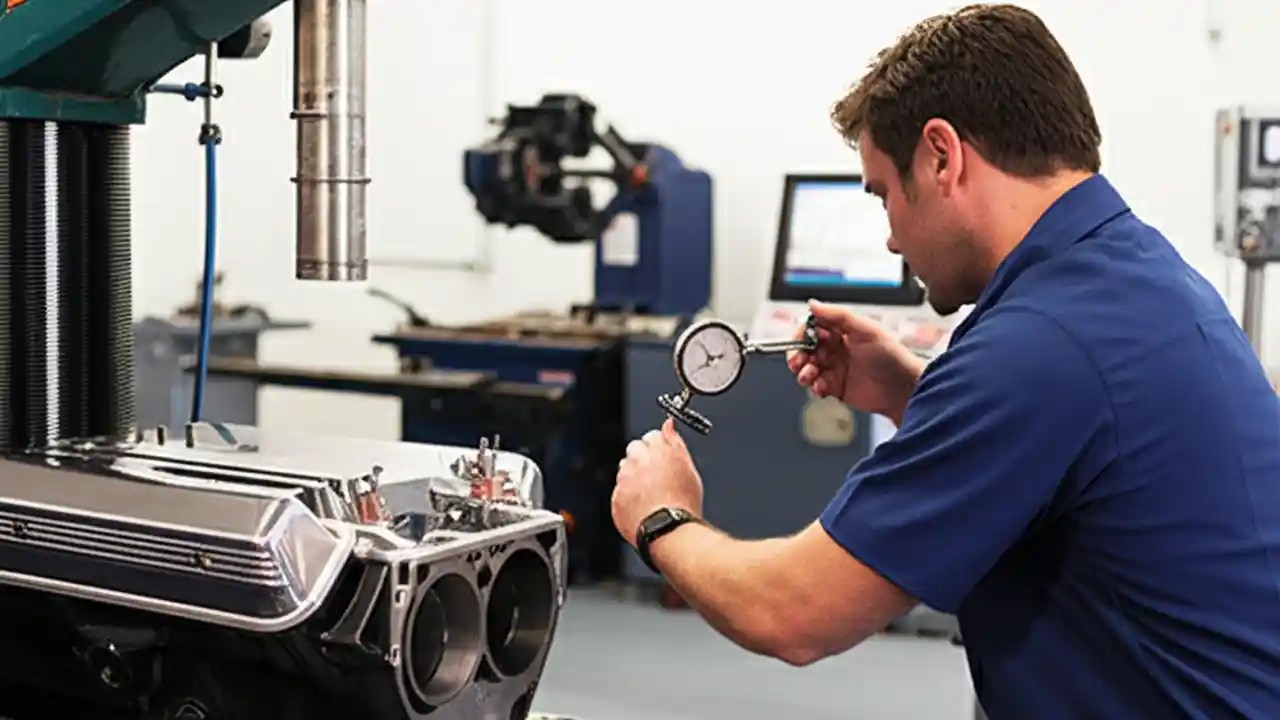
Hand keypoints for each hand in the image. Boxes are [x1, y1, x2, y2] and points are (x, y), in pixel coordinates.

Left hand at [612, 418, 703, 546]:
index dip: (658, 447)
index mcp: (658, 450)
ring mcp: (624, 480)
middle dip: (643, 458)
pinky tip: (643, 507)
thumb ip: (675, 443)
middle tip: (656, 476)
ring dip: (634, 478)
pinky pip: (619, 492)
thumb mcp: (689, 470)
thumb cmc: (682, 504)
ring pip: (625, 470)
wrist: (667, 531)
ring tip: (652, 495)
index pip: (652, 436)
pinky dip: (628, 497)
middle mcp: (638, 461)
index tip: (662, 457)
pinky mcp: (616, 498)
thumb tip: (668, 425)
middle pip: (635, 450)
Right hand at [786, 299, 925, 423]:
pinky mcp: (836, 387)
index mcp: (842, 331)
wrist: (903, 389)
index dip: (802, 333)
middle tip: (798, 361)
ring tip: (808, 376)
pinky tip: (821, 388)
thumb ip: (838, 316)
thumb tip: (812, 303)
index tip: (800, 339)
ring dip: (803, 372)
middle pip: (805, 348)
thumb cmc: (891, 357)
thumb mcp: (866, 330)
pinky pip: (816, 386)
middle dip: (797, 355)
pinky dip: (814, 387)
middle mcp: (837, 348)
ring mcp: (835, 368)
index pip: (812, 327)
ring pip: (807, 368)